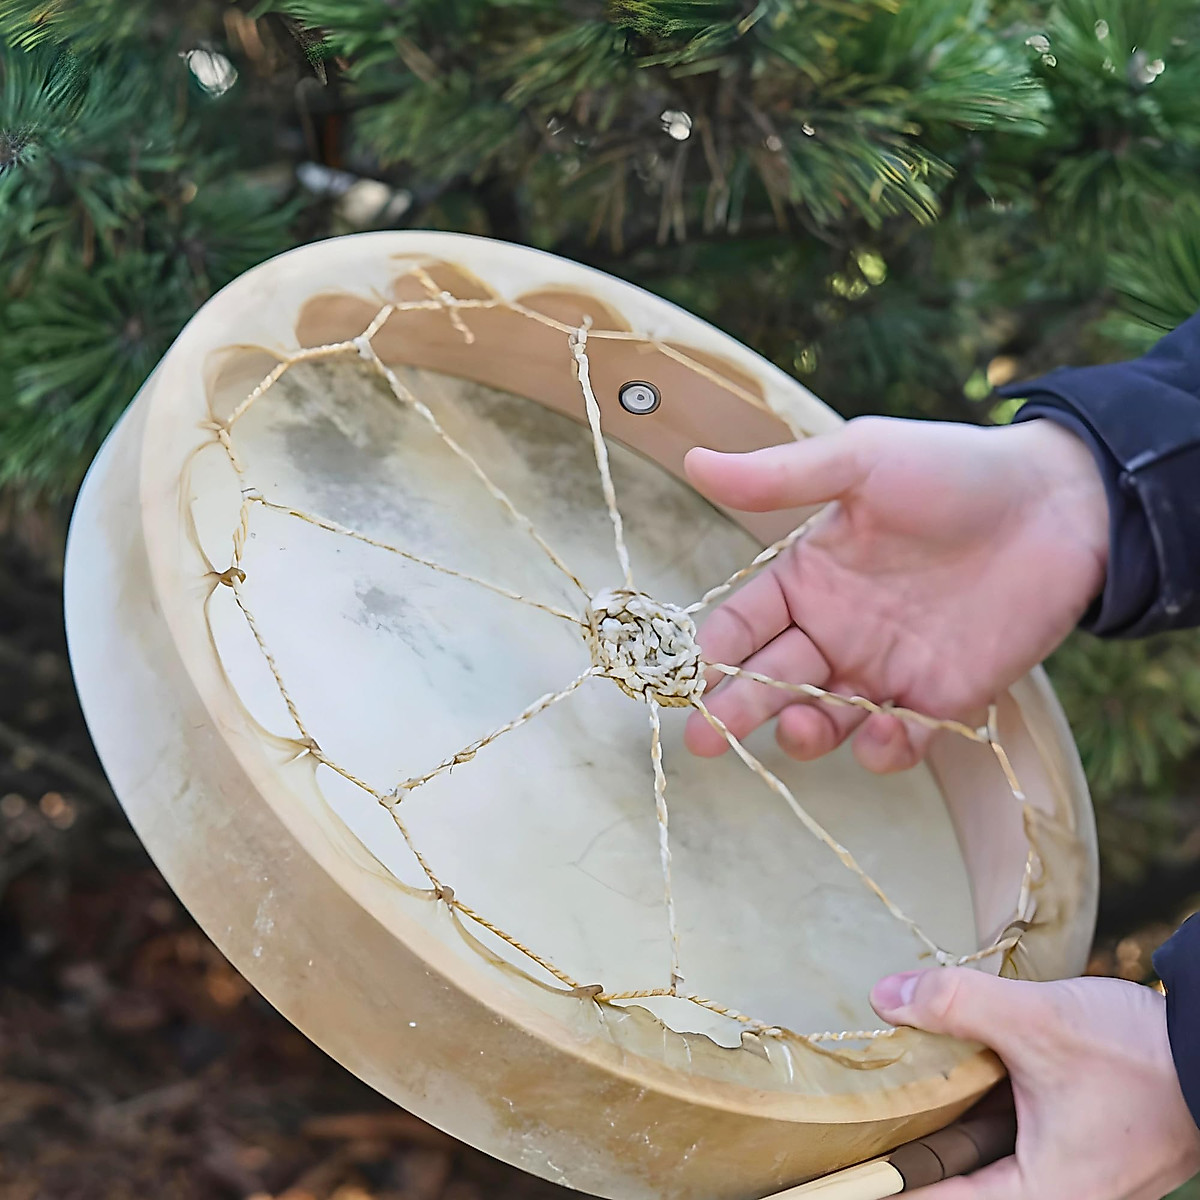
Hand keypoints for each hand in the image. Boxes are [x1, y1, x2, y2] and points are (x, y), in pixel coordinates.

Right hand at [683, 417, 1109, 771]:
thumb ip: (780, 476)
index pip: (740, 625)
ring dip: (805, 733)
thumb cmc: (954, 469)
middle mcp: (836, 629)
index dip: (709, 653)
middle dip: (735, 712)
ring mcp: (885, 667)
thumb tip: (695, 462)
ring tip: (804, 725)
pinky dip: (882, 747)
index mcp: (807, 577)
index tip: (685, 679)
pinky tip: (884, 727)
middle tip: (709, 739)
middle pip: (768, 681)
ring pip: (824, 719)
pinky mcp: (940, 698)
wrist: (1060, 502)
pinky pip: (897, 740)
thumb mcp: (861, 461)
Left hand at [870, 968, 1199, 1197]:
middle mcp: (1057, 1198)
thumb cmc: (1137, 1054)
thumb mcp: (1035, 1022)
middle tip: (855, 1133)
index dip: (885, 1188)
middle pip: (961, 1185)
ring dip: (947, 1131)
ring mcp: (1073, 1178)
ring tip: (887, 1105)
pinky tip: (949, 1079)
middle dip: (912, 1157)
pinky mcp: (1081, 1150)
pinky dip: (978, 1115)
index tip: (839, 1177)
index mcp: (1044, 1197)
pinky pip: (1011, 1142)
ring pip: (987, 1161)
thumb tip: (882, 997)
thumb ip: (955, 1005)